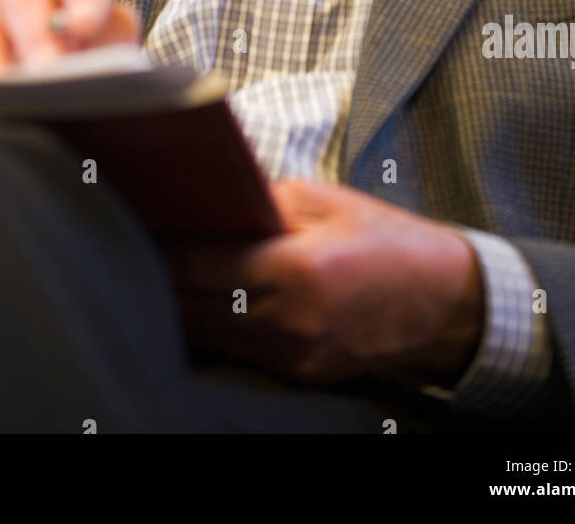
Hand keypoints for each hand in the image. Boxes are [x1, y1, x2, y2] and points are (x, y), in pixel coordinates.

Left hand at [166, 178, 483, 385]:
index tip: (135, 224)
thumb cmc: (384, 238)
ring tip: (155, 272)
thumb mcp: (323, 199)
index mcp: (295, 270)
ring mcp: (290, 356)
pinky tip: (195, 302)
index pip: (200, 265)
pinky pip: (233, 352)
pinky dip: (209, 328)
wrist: (443, 303)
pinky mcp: (295, 374)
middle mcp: (287, 322)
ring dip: (176, 307)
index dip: (161, 247)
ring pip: (206, 337)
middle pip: (192, 308)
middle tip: (132, 245)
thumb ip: (259, 200)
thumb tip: (205, 201)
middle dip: (158, 277)